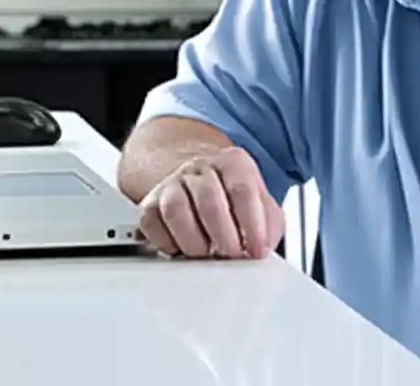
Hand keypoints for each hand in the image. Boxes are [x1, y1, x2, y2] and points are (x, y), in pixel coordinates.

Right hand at [138, 146, 283, 258]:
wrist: (201, 181)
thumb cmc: (235, 198)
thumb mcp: (262, 206)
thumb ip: (268, 225)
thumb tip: (263, 247)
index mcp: (232, 163)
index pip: (242, 189)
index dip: (251, 224)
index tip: (256, 250)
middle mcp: (200, 168)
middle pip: (208, 197)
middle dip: (222, 234)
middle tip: (231, 255)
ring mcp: (173, 183)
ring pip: (175, 208)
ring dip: (193, 240)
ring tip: (206, 255)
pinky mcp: (151, 203)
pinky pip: (152, 223)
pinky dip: (166, 243)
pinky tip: (183, 250)